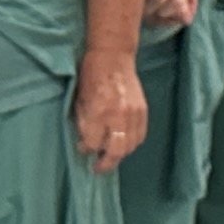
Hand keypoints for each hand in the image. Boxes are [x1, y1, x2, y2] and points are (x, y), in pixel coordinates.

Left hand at [75, 51, 149, 172]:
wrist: (113, 56)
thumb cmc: (91, 75)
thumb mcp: (80, 99)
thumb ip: (84, 123)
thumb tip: (86, 141)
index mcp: (99, 112)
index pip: (94, 143)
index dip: (86, 149)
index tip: (82, 148)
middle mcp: (118, 115)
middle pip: (116, 151)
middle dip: (106, 163)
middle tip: (98, 167)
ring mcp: (133, 113)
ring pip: (130, 146)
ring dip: (120, 154)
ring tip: (111, 155)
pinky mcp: (143, 110)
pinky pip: (140, 135)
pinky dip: (131, 143)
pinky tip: (123, 143)